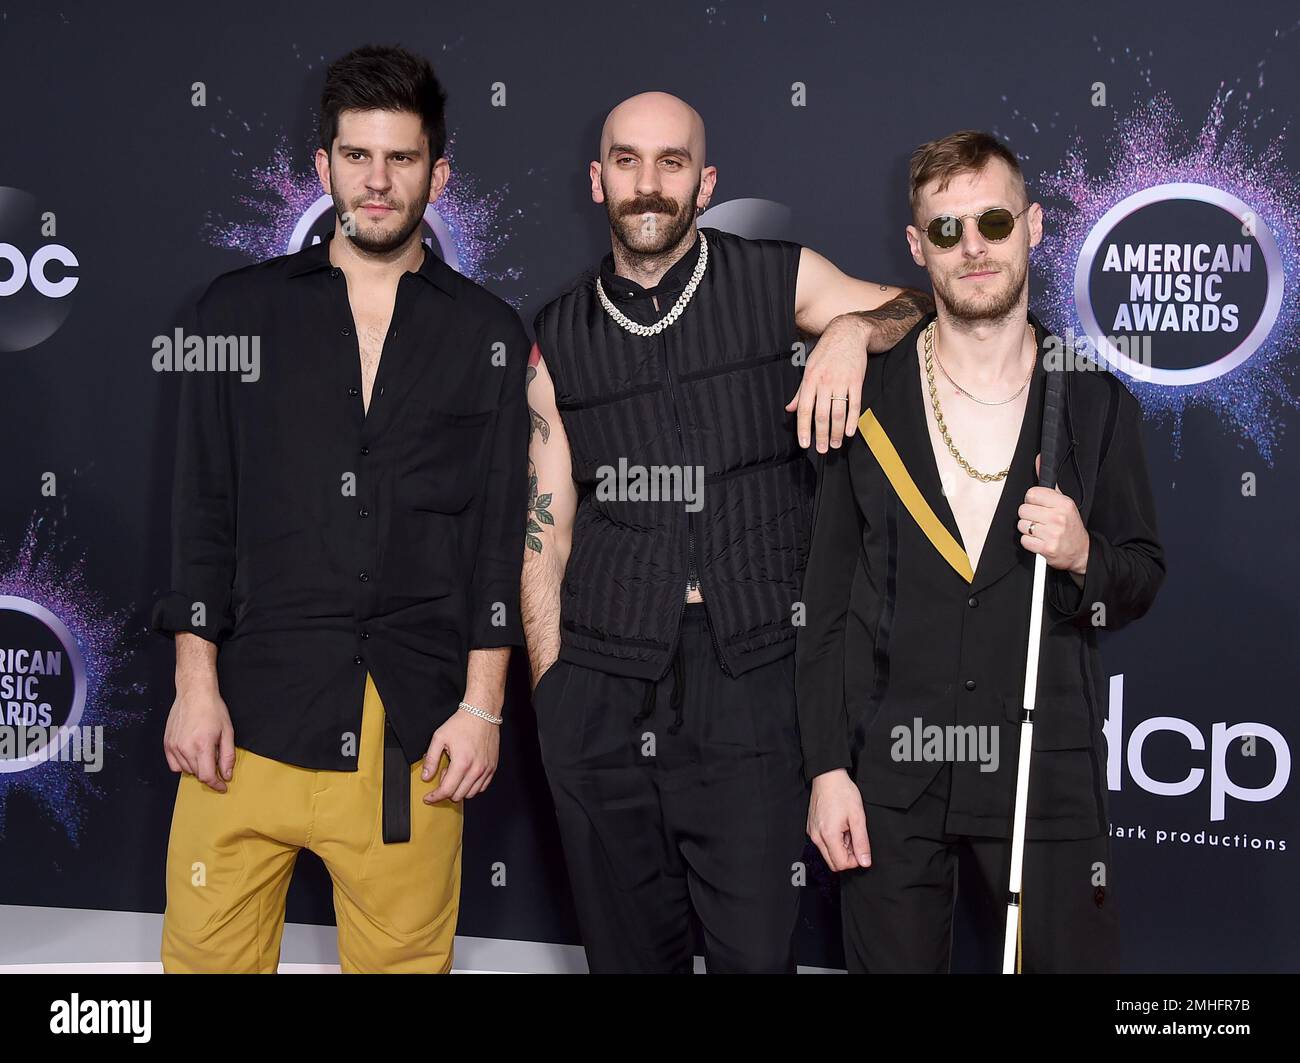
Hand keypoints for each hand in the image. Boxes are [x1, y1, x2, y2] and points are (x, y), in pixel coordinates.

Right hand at [163, 679, 234, 792]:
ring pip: (186, 770)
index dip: (216, 784)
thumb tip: (226, 774)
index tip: (222, 786)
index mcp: (202, 745)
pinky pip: (174, 765)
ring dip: (197, 768)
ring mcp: (173, 746)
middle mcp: (185, 748)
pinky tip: (192, 754)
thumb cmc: (213, 709)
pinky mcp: (167, 743)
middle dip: (209, 773)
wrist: (194, 693)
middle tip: (218, 763)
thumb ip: (228, 756)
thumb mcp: (228, 732)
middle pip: (197, 774)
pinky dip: (184, 764)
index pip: (207, 776)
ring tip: (205, 752)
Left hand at [422, 705, 499, 802]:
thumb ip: (431, 759)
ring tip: (456, 772)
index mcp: (462, 763)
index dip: (435, 797)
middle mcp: (476, 769)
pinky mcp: (492, 767)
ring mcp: (486, 769)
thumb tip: (426, 776)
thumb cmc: (462, 723)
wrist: (482, 713)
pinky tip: (466, 775)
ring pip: (471, 794)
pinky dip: (472, 786)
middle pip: (458, 796)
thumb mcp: (439, 738)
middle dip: (446, 791)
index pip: (446, 790)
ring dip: (459, 789)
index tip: (429, 797)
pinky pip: (482, 787)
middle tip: (444, 774)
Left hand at [785, 315, 869, 452]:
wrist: (847, 333)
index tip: (804, 444)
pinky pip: (855, 404)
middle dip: (822, 435)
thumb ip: (800, 392)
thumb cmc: (826, 352)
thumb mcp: (808, 368)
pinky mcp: (856, 381)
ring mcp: (841, 381)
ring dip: (838, 432)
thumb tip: (791, 410)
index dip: (803, 429)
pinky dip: (853, 420)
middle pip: (822, 415)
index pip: (804, 410)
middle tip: (823, 449)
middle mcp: (824, 382)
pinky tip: (851, 432)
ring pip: (838, 413)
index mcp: (810, 380)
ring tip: (837, 444)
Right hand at [808, 768, 871, 870]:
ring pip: (828, 854)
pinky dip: (833, 840)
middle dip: (847, 856)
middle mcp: (816, 837)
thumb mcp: (858, 817)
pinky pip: (822, 843)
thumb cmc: (842, 792)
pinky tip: (839, 826)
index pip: (841, 864)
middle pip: (833, 863)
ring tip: (846, 829)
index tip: (860, 846)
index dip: (855, 860)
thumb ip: (862, 842)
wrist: (828, 777)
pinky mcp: (811, 828)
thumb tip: (865, 862)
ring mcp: (812, 832)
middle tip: (854, 838)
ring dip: (840, 848)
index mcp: (828, 835)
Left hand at [1018, 453, 1089, 574]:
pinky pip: (1024, 541)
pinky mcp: (1047, 548)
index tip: (1039, 506)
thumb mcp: (1064, 502)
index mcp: (1063, 503)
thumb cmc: (1070, 525)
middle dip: (1028, 516)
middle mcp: (1058, 517)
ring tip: (1040, 531)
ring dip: (1028, 529)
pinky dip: (1029, 542)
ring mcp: (1053, 534)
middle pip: (1023, 510)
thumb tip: (1039, 459)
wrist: (1081, 551)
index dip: (1032, 501)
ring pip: (1022, 525)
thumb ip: (1049, 483)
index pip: (1031, 494)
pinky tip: (1040, 541)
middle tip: (1039, 520)